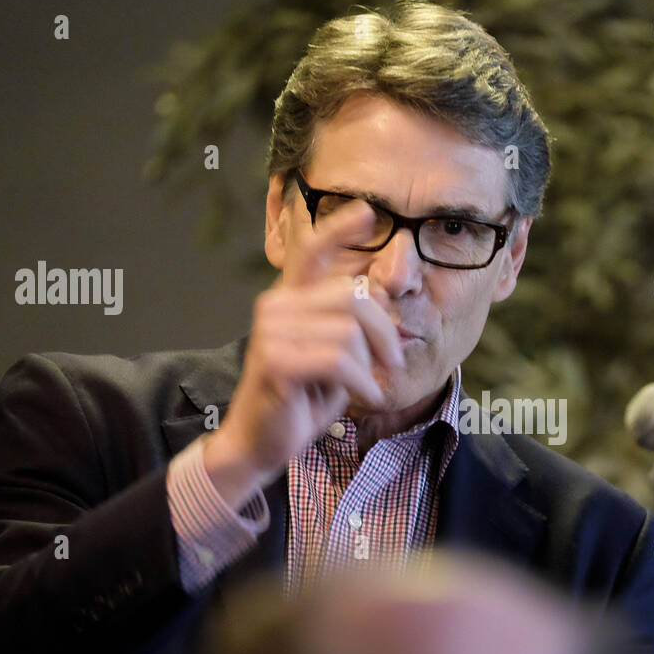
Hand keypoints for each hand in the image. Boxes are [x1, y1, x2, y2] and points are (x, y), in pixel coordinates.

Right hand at [203, 201, 405, 506]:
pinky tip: (364, 397)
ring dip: (370, 367)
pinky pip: (338, 361)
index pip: (313, 252)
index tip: (368, 210)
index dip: (339, 228)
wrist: (262, 442)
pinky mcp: (276, 361)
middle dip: (385, 332)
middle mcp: (277, 306)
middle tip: (392, 363)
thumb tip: (379, 293)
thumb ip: (352, 325)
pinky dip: (361, 383)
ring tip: (368, 386)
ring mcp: (272, 332)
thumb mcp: (336, 357)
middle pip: (353, 297)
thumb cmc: (302, 399)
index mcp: (290, 299)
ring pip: (350, 332)